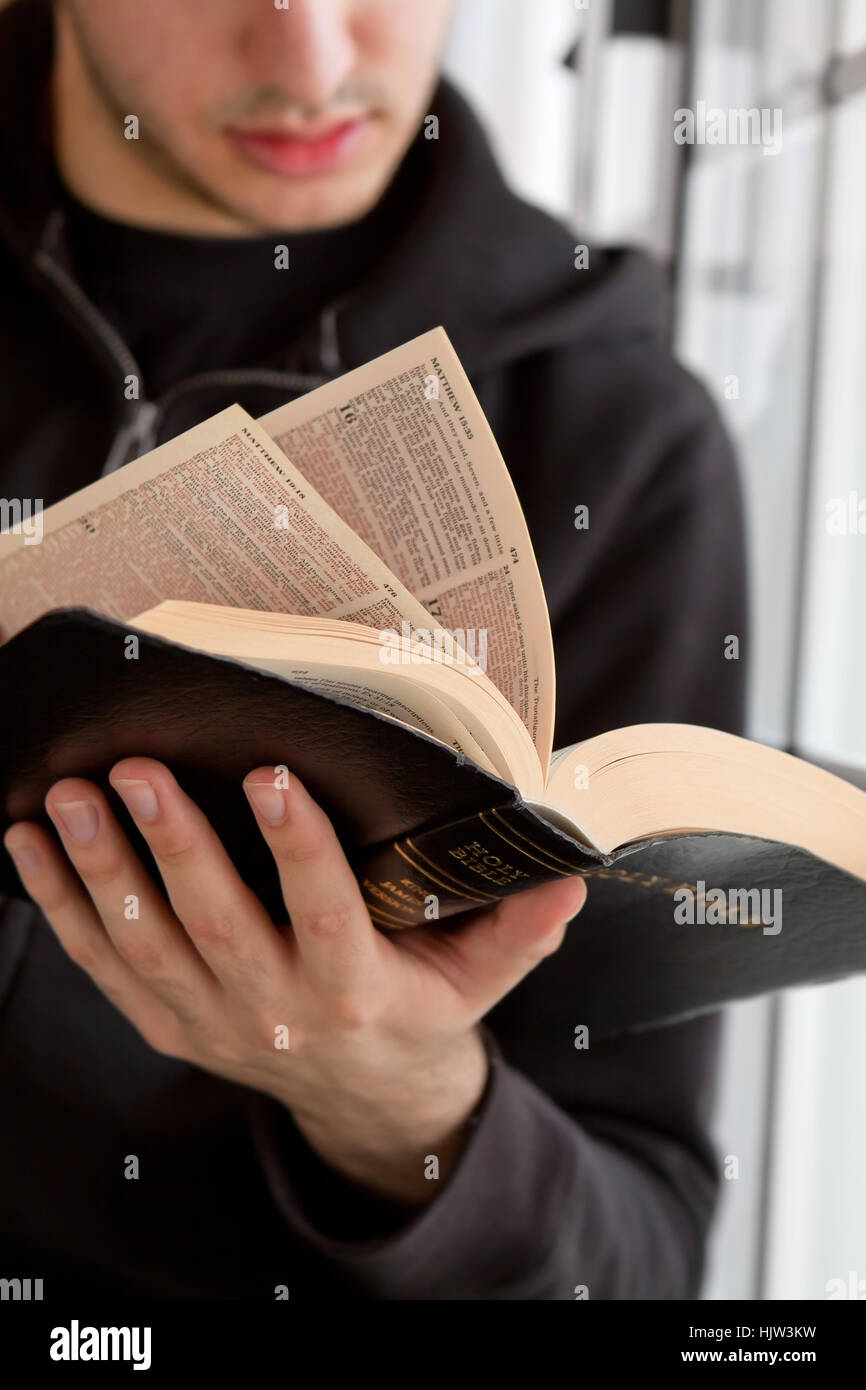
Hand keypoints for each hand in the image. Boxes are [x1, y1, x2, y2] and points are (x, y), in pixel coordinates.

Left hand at [4, 761, 586, 1204]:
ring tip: (71, 798)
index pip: (323, 912)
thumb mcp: (479, 976)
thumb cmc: (418, 1010)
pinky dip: (63, 906)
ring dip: (102, 870)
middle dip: (173, 845)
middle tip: (138, 771)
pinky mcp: (164, 1020)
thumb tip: (571, 877)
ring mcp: (210, 1019)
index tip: (276, 775)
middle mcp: (274, 1008)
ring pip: (143, 943)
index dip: (300, 847)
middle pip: (215, 923)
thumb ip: (519, 928)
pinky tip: (30, 844)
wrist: (361, 1098)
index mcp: (353, 987)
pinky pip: (102, 964)